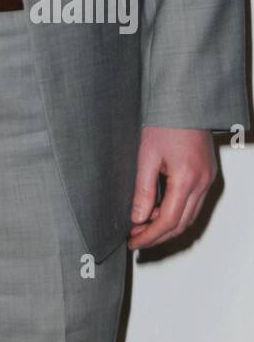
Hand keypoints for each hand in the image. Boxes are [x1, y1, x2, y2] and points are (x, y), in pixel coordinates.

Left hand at [129, 126, 216, 250]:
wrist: (184, 100)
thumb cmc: (166, 120)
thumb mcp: (146, 155)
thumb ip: (143, 190)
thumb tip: (137, 218)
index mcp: (187, 179)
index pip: (168, 221)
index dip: (149, 236)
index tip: (133, 241)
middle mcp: (202, 182)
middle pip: (182, 224)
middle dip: (158, 236)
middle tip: (136, 238)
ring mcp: (208, 178)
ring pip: (190, 216)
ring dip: (168, 226)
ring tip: (143, 227)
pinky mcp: (207, 173)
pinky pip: (194, 202)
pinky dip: (178, 212)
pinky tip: (159, 210)